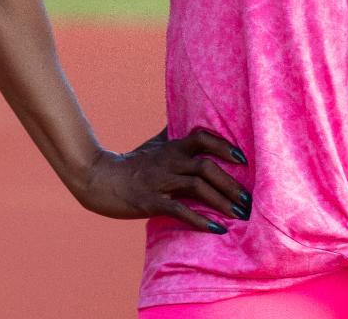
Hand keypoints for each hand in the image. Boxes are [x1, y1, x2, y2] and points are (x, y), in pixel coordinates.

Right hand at [72, 126, 252, 233]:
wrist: (99, 179)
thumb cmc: (130, 163)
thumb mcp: (153, 145)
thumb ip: (172, 134)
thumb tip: (186, 119)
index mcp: (172, 147)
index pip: (202, 138)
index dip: (224, 145)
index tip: (243, 158)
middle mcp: (169, 161)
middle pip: (206, 166)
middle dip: (231, 183)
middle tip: (248, 198)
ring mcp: (160, 181)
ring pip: (197, 187)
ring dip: (221, 201)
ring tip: (239, 213)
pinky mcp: (151, 202)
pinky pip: (179, 210)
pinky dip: (200, 220)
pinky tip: (217, 229)